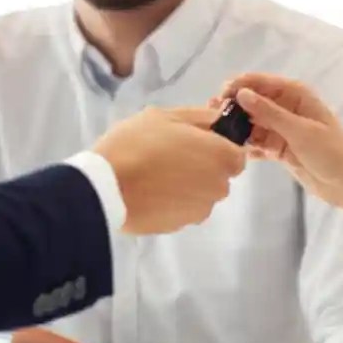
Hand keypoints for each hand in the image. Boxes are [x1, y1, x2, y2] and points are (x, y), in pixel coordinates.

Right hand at [94, 106, 245, 234]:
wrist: (105, 188)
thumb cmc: (137, 144)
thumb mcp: (165, 116)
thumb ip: (199, 117)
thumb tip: (218, 120)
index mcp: (221, 157)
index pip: (237, 155)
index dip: (219, 148)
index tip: (197, 143)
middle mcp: (218, 187)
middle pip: (220, 176)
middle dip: (204, 167)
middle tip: (172, 155)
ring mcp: (200, 210)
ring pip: (202, 194)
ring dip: (188, 186)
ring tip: (157, 175)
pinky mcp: (180, 226)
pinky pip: (183, 209)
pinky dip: (173, 202)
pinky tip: (150, 192)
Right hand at [217, 74, 342, 249]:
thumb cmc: (332, 152)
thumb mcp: (300, 130)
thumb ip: (269, 113)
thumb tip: (241, 94)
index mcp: (295, 94)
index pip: (260, 82)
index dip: (239, 86)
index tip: (219, 96)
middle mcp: (287, 108)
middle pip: (253, 102)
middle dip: (234, 107)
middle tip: (212, 117)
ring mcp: (282, 129)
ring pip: (253, 123)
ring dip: (238, 128)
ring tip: (218, 135)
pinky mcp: (280, 149)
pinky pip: (258, 143)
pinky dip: (247, 146)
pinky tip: (233, 150)